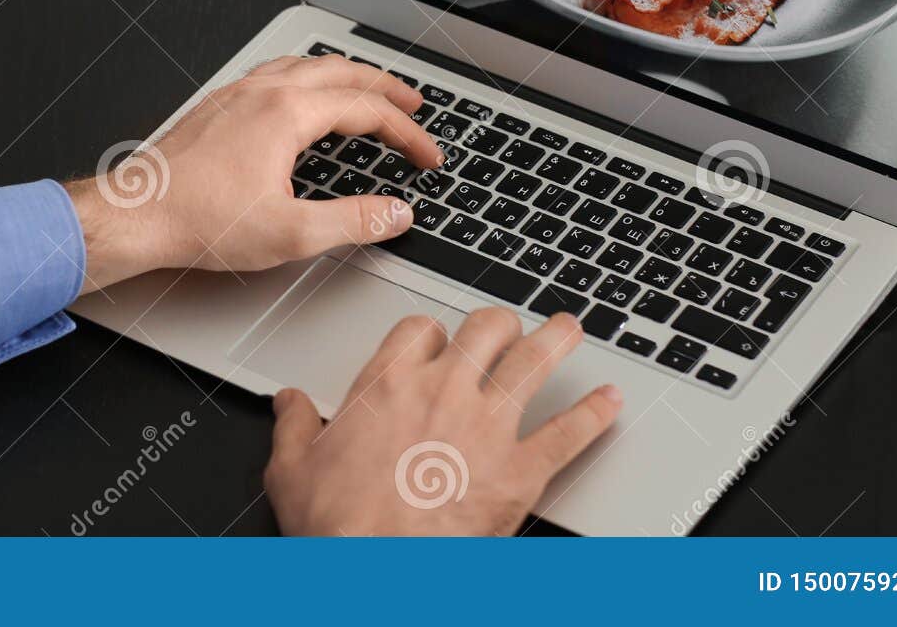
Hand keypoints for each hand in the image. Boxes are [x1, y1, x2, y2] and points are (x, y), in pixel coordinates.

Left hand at [68, 53, 445, 290]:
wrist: (138, 215)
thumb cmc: (199, 222)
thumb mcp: (291, 233)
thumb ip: (353, 221)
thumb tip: (396, 214)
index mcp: (287, 114)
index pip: (368, 111)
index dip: (408, 134)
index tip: (428, 157)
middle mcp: (264, 92)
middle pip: (343, 72)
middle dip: (387, 87)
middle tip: (414, 105)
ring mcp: (238, 94)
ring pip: (308, 64)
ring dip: (348, 75)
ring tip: (368, 90)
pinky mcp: (219, 105)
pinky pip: (277, 72)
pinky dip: (309, 76)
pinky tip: (305, 93)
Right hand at [264, 308, 621, 535]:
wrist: (371, 571)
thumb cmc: (336, 527)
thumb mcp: (292, 469)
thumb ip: (293, 426)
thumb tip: (287, 402)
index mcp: (387, 385)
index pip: (421, 329)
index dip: (432, 334)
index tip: (437, 345)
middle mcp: (442, 392)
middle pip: (485, 328)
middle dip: (499, 325)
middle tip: (507, 328)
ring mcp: (486, 427)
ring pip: (532, 361)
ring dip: (556, 340)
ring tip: (569, 329)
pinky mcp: (519, 471)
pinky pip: (568, 432)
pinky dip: (594, 415)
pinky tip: (609, 403)